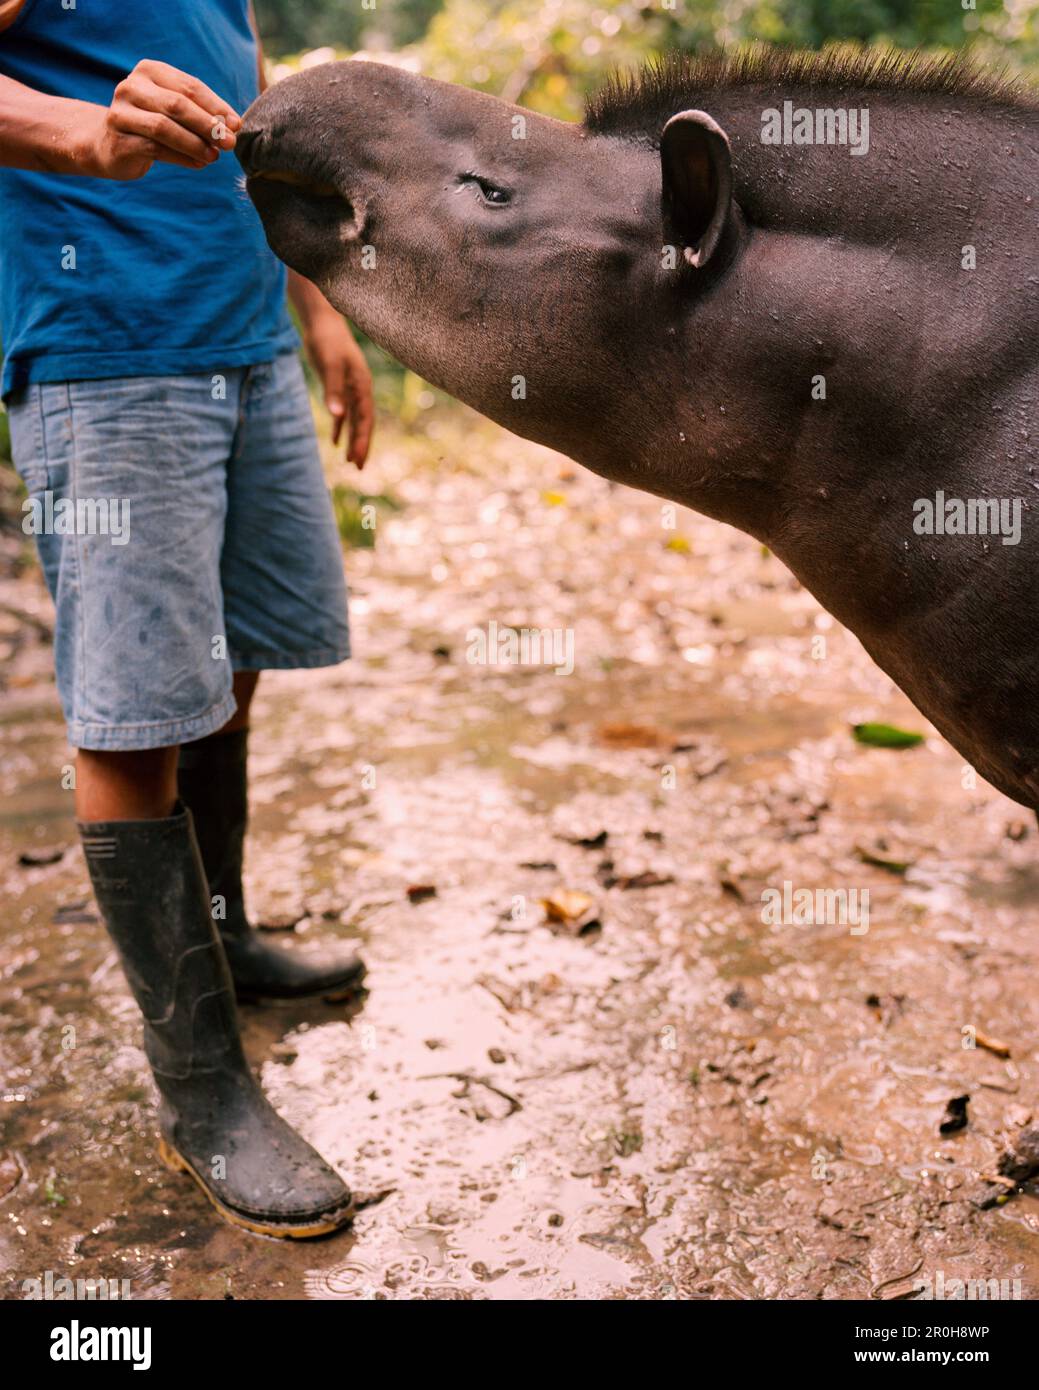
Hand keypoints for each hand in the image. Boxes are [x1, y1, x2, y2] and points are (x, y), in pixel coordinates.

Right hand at [74, 59, 238, 178]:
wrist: (109, 144)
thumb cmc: (151, 124)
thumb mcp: (174, 111)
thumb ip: (200, 113)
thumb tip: (233, 125)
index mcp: (149, 71)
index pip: (190, 86)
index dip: (216, 106)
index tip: (236, 126)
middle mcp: (131, 87)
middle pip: (177, 104)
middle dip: (208, 125)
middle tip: (229, 143)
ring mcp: (121, 113)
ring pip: (164, 127)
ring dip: (195, 144)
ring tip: (214, 157)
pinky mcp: (118, 140)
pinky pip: (155, 149)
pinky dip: (181, 158)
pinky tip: (198, 164)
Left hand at [303, 317, 374, 467]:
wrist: (322, 321)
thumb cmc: (327, 341)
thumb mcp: (329, 366)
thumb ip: (333, 391)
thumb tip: (338, 416)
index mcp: (362, 386)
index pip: (365, 419)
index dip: (362, 440)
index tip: (358, 460)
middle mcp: (360, 390)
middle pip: (363, 423)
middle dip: (362, 445)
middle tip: (359, 468)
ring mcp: (351, 388)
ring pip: (354, 420)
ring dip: (353, 439)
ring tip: (351, 462)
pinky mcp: (339, 386)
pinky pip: (343, 412)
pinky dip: (340, 427)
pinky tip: (336, 442)